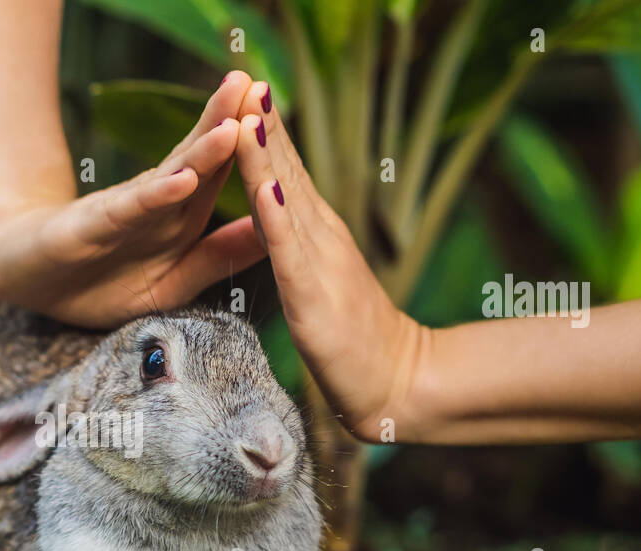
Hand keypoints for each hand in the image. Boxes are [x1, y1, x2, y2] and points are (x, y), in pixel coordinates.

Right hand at [0, 73, 265, 326]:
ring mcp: (123, 214)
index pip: (220, 175)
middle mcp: (155, 206)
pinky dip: (156, 197)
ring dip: (202, 150)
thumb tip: (270, 233)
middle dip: (228, 123)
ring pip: (169, 177)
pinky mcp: (91, 229)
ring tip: (233, 122)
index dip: (251, 147)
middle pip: (199, 161)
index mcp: (179, 216)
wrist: (25, 279)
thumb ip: (215, 258)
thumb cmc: (99, 282)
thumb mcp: (170, 283)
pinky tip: (183, 179)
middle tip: (256, 84)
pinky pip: (129, 211)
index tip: (280, 111)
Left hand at [232, 80, 424, 441]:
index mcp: (316, 235)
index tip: (247, 90)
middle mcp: (320, 237)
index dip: (266, 132)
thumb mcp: (320, 284)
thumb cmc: (355, 341)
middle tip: (244, 77)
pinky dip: (274, 213)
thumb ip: (301, 250)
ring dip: (264, 154)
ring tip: (248, 111)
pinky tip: (263, 183)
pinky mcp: (312, 295)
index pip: (286, 173)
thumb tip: (282, 218)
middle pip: (286, 170)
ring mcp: (318, 262)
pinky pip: (287, 249)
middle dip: (262, 124)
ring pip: (284, 198)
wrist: (396, 381)